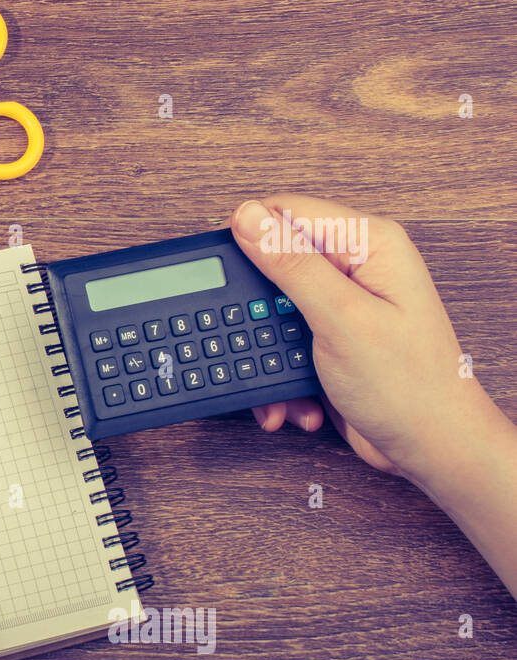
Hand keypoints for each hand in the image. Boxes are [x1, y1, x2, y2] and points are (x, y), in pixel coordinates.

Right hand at [230, 195, 516, 599]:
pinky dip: (278, 372)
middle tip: (253, 335)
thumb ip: (292, 265)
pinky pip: (282, 342)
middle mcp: (357, 268)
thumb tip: (249, 217)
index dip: (251, 241)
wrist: (427, 446)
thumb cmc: (407, 387)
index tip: (233, 279)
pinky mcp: (331, 338)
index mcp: (368, 244)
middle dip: (256, 309)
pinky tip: (292, 395)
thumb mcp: (340, 319)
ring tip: (278, 375)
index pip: (288, 213)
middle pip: (275, 263)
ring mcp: (343, 304)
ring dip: (266, 348)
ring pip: (272, 310)